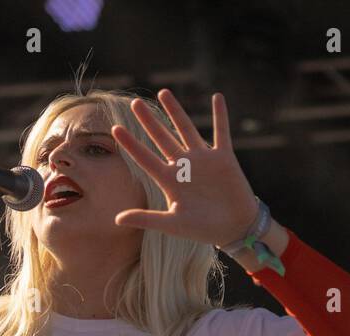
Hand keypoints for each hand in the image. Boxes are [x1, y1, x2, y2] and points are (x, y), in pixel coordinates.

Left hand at [110, 89, 259, 247]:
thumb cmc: (203, 230)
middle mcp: (184, 166)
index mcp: (170, 181)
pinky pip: (221, 132)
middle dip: (148, 121)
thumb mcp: (173, 225)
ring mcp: (203, 160)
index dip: (131, 144)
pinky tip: (217, 97)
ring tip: (163, 93)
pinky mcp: (224, 158)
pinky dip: (220, 116)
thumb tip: (117, 219)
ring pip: (186, 129)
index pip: (145, 159)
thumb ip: (146, 219)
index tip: (115, 129)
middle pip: (161, 138)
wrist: (234, 229)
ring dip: (175, 111)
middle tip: (134, 103)